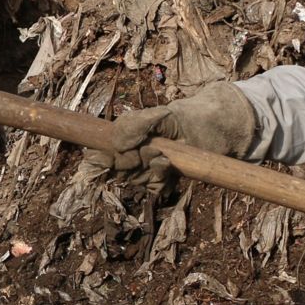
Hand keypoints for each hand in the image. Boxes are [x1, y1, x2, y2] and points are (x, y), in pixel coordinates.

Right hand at [83, 82, 259, 186]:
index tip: (119, 155)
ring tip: (165, 158)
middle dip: (134, 162)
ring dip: (150, 170)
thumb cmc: (179, 119)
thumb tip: (117, 145)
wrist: (206, 130)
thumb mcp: (157, 116)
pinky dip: (160, 180)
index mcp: (122, 141)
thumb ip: (134, 125)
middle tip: (153, 151)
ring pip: (135, 180)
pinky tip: (170, 169)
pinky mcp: (159, 183)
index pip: (98, 156)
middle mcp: (129, 158)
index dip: (100, 161)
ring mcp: (144, 171)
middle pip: (118, 170)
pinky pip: (151, 189)